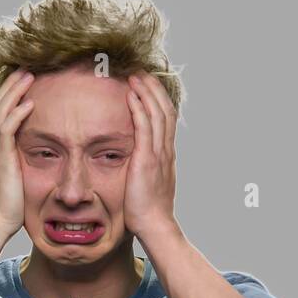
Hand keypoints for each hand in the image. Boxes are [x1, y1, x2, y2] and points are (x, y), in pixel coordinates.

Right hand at [0, 68, 35, 238]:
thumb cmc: (13, 203)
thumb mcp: (21, 175)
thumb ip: (26, 161)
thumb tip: (42, 153)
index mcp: (0, 147)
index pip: (2, 111)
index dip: (11, 93)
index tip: (24, 77)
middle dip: (12, 84)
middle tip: (27, 66)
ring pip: (1, 112)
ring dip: (15, 92)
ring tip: (28, 75)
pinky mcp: (2, 160)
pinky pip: (8, 131)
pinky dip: (17, 114)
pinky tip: (30, 103)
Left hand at [122, 70, 178, 239]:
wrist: (155, 225)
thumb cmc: (148, 210)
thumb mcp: (149, 183)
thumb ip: (146, 168)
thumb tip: (137, 162)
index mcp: (167, 155)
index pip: (166, 119)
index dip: (159, 99)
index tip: (148, 85)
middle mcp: (166, 150)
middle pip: (165, 110)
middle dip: (154, 88)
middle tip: (142, 71)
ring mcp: (159, 154)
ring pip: (157, 113)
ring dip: (146, 92)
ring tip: (136, 75)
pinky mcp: (147, 159)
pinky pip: (144, 127)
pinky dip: (139, 108)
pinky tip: (131, 95)